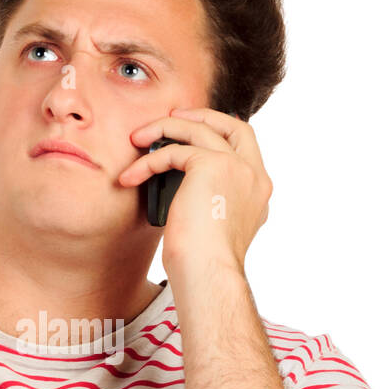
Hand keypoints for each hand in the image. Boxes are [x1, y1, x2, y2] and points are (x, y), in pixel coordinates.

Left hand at [118, 106, 272, 277]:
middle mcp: (254, 176)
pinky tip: (130, 176)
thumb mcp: (211, 225)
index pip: (246, 149)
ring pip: (199, 129)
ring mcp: (236, 168)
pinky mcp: (212, 165)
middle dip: (203, 115)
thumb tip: (180, 187)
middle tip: (173, 117)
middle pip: (234, 125)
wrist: (207, 272)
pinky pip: (174, 151)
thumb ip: (209, 200)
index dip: (222, 135)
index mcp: (258, 192)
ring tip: (137, 139)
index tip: (195, 133)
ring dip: (164, 129)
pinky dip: (149, 161)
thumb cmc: (202, 263)